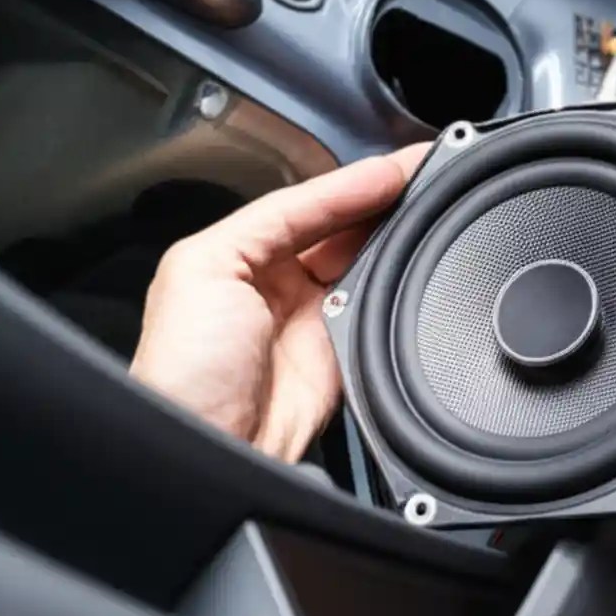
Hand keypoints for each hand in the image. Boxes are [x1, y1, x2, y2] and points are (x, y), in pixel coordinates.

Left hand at [130, 145, 428, 461]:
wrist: (211, 447)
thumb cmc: (185, 368)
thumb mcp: (205, 265)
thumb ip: (271, 220)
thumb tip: (340, 193)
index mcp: (239, 254)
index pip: (309, 203)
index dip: (354, 182)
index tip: (398, 168)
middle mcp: (278, 283)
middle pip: (344, 228)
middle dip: (383, 202)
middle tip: (425, 177)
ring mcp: (315, 320)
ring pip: (369, 263)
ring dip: (398, 238)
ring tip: (430, 207)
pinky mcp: (345, 356)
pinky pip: (383, 312)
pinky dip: (403, 288)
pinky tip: (418, 263)